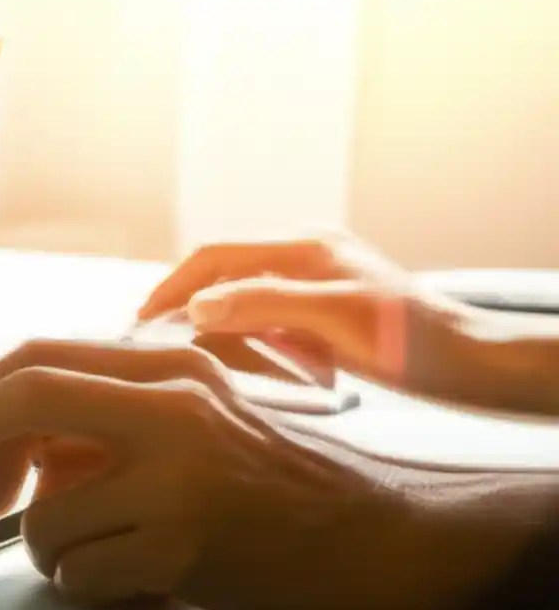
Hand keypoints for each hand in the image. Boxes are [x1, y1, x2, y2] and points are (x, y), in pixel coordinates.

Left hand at [0, 340, 478, 609]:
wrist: (368, 531)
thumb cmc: (272, 476)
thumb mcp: (195, 416)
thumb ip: (110, 414)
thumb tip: (11, 439)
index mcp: (169, 370)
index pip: (44, 359)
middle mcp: (171, 411)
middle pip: (28, 401)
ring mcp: (176, 481)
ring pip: (45, 516)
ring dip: (50, 548)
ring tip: (97, 551)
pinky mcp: (183, 548)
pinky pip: (79, 574)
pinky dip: (86, 585)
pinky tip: (127, 579)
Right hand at [136, 230, 514, 410]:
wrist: (468, 362)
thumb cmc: (408, 340)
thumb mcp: (331, 317)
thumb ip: (263, 303)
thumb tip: (197, 305)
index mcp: (303, 247)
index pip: (216, 255)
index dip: (173, 285)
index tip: (141, 320)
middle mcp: (307, 255)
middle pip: (226, 269)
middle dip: (184, 298)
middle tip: (150, 336)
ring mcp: (318, 281)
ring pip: (244, 292)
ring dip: (211, 317)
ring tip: (182, 348)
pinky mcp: (328, 310)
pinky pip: (268, 313)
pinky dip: (242, 331)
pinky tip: (237, 357)